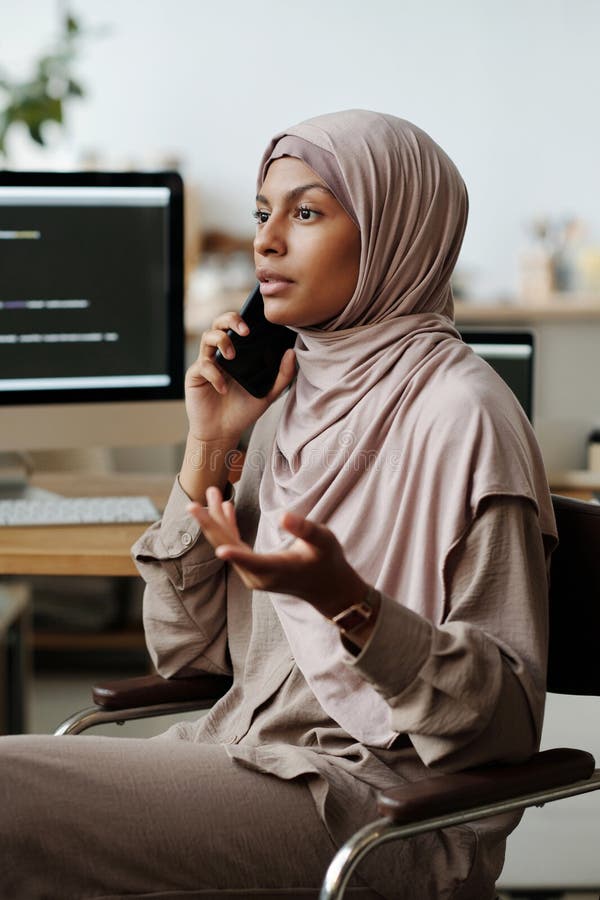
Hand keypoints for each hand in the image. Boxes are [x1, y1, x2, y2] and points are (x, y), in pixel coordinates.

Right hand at [185, 311, 295, 443]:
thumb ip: (281, 375)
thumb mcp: (268, 394)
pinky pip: (203, 366)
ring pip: (208, 337)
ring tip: (232, 357)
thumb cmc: (243, 411)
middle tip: (244, 331)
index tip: (257, 323)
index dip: (244, 319)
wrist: (222, 432)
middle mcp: (220, 354)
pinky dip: (214, 375)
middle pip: (219, 323)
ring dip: (221, 342)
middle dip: (231, 320)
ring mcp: (206, 363)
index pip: (237, 327)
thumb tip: (291, 352)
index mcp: (237, 354)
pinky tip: (223, 389)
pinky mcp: (195, 375)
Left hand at [187, 486, 368, 620]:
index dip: (236, 553)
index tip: (219, 548)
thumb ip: (304, 529)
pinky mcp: (252, 570)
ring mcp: (252, 575)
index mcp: (276, 569)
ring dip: (216, 521)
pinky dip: (228, 528)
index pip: (252, 561)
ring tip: (211, 494)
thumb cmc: (327, 561)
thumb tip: (283, 515)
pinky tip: (226, 509)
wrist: (327, 587)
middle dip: (211, 523)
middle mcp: (258, 576)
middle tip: (192, 504)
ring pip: (228, 544)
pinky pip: (234, 547)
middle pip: (229, 546)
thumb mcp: (322, 541)